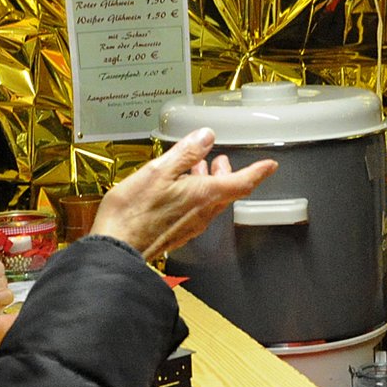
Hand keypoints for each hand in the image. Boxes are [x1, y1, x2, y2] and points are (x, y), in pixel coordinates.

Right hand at [93, 128, 276, 263]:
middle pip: (225, 192)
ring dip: (208, 182)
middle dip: (226, 173)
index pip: (240, 182)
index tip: (270, 165)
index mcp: (202, 195)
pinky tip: (178, 188)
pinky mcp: (177, 233)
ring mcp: (190, 226)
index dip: (258, 172)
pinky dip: (194, 195)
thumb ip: (185, 153)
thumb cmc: (133, 213)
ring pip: (210, 201)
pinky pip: (195, 211)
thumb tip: (206, 136)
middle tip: (221, 160)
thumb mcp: (158, 171)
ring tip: (197, 168)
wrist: (117, 250)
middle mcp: (201, 213)